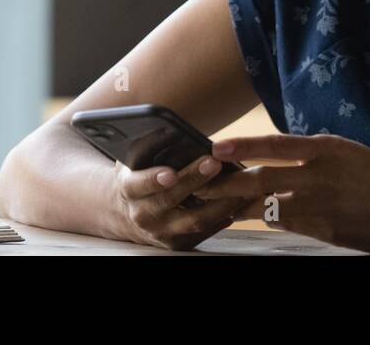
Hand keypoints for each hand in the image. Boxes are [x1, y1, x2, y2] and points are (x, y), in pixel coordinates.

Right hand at [109, 155, 249, 250]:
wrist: (128, 213)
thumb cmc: (138, 175)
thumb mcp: (134, 158)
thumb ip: (148, 144)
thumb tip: (168, 127)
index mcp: (130, 190)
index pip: (140, 184)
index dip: (154, 179)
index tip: (171, 173)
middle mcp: (143, 214)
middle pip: (171, 200)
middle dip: (194, 181)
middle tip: (215, 164)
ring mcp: (161, 232)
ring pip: (195, 221)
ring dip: (220, 203)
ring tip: (241, 185)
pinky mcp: (178, 243)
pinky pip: (205, 232)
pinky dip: (224, 216)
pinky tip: (240, 201)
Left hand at [195, 133, 369, 253]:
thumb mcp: (349, 155)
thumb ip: (315, 156)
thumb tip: (277, 162)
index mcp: (328, 147)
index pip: (273, 145)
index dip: (241, 148)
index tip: (214, 149)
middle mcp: (322, 172)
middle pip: (261, 177)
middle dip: (225, 183)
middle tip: (198, 185)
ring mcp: (323, 203)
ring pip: (267, 205)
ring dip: (236, 206)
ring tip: (211, 206)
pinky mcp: (327, 229)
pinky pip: (287, 224)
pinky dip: (266, 221)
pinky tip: (249, 221)